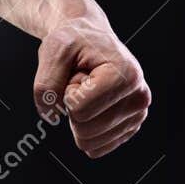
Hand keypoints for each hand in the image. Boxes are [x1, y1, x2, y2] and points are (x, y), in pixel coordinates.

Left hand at [33, 17, 150, 157]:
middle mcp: (138, 97)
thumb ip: (46, 84)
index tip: (78, 73)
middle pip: (85, 129)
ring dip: (80, 115)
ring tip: (88, 90)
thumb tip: (49, 115)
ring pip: (90, 141)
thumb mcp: (54, 51)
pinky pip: (98, 147)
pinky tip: (94, 104)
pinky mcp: (130, 127)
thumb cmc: (75, 39)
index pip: (79, 109)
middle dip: (73, 105)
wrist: (89, 36)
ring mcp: (137, 114)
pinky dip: (87, 127)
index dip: (67, 91)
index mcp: (125, 75)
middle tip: (81, 81)